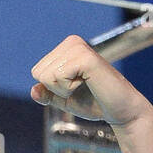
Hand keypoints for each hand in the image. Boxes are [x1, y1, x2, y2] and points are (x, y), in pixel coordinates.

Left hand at [30, 35, 152, 128]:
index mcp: (66, 48)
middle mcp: (72, 42)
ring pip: (46, 76)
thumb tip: (33, 89)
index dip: (52, 88)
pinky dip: (68, 89)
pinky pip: (58, 77)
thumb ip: (47, 94)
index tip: (74, 87)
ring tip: (85, 85)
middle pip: (39, 73)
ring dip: (63, 90)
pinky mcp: (86, 57)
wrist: (119, 110)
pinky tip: (88, 84)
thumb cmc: (94, 103)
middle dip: (56, 89)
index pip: (37, 71)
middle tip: (80, 88)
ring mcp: (79, 47)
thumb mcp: (63, 99)